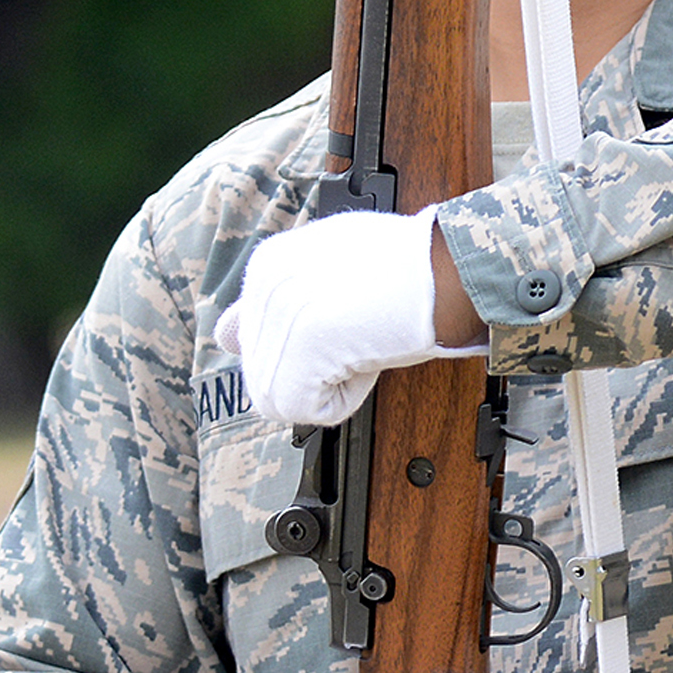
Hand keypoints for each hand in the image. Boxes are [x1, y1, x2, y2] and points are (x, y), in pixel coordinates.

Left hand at [215, 208, 477, 428]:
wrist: (449, 268)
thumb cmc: (409, 265)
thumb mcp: (331, 262)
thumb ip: (274, 295)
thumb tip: (224, 334)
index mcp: (267, 263)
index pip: (252, 343)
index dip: (304, 352)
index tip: (343, 328)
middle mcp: (265, 284)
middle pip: (260, 375)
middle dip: (310, 373)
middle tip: (357, 338)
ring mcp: (283, 315)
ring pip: (276, 397)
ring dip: (325, 388)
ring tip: (361, 347)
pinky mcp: (306, 345)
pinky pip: (304, 410)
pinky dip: (342, 401)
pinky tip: (367, 361)